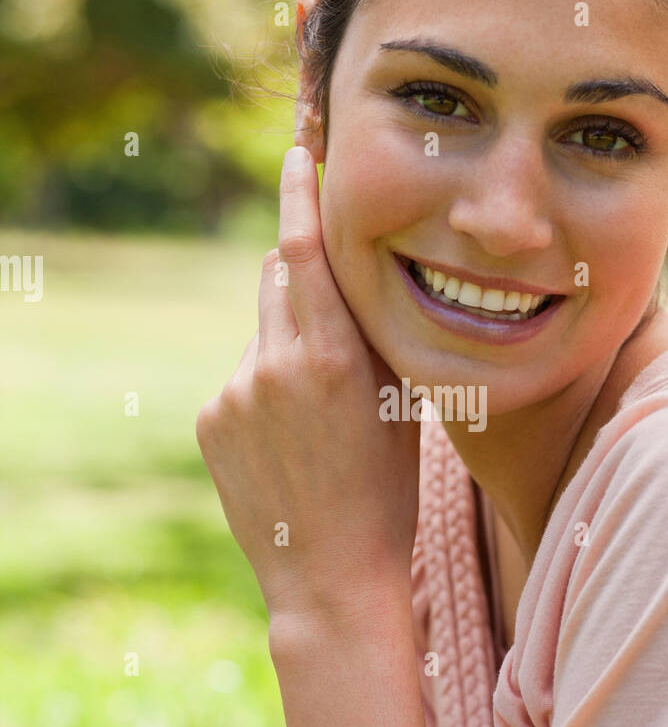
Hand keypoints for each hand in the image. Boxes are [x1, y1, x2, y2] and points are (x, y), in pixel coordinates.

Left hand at [195, 146, 419, 627]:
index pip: (305, 249)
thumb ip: (368, 336)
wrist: (330, 575)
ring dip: (287, 349)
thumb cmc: (386, 491)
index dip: (300, 192)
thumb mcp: (399, 403)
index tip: (297, 151)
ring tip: (318, 417)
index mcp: (330, 357)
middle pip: (278, 281)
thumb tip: (345, 281)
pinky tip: (289, 443)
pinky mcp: (211, 420)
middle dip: (303, 281)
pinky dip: (263, 392)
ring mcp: (234, 393)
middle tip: (333, 326)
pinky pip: (240, 379)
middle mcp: (273, 364)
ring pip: (262, 334)